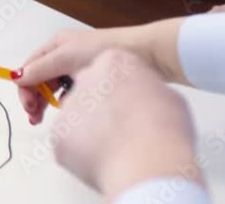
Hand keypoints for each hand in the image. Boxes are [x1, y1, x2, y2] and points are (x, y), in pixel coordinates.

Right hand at [13, 27, 151, 124]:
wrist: (145, 53)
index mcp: (55, 46)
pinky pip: (73, 93)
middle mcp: (64, 55)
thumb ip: (40, 69)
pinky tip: (73, 110)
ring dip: (50, 102)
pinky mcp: (93, 79)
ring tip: (55, 116)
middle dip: (35, 99)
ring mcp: (78, 67)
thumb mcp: (66, 58)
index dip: (25, 88)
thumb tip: (15, 77)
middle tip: (36, 119)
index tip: (29, 109)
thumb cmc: (104, 50)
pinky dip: (69, 102)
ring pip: (55, 88)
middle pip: (40, 80)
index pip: (29, 68)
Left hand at [52, 50, 200, 198]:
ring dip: (90, 130)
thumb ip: (145, 88)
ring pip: (77, 117)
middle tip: (121, 128)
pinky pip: (67, 141)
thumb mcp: (167, 96)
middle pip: (90, 91)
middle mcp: (85, 78)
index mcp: (114, 62)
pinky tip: (103, 158)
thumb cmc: (163, 132)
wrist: (146, 163)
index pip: (110, 70)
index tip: (130, 105)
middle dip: (101, 109)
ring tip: (116, 148)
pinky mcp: (57, 132)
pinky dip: (81, 151)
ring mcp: (68, 105)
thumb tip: (142, 98)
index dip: (122, 91)